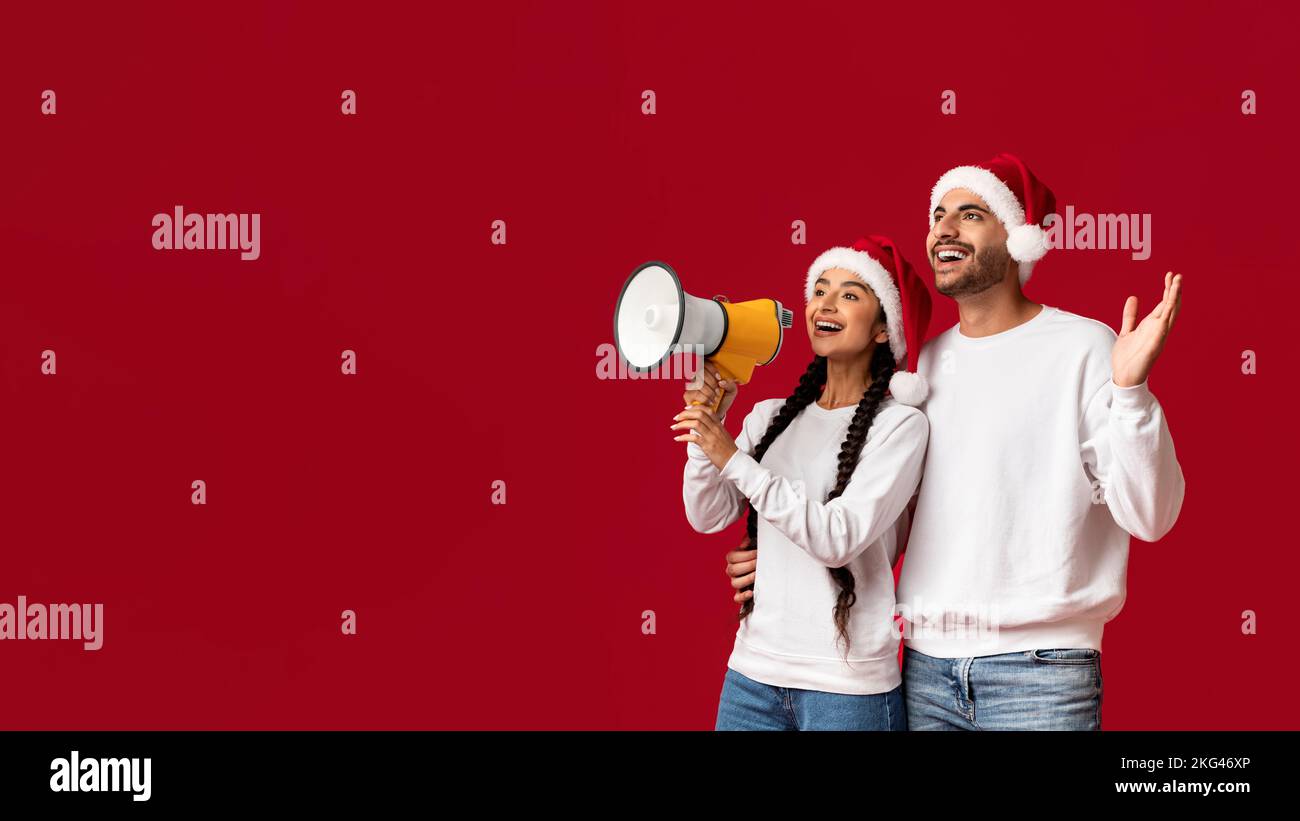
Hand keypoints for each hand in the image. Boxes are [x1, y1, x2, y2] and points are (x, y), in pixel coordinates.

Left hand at [671, 403, 738, 470]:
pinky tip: (677, 438)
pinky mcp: (708, 446)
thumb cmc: (727, 450)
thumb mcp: (722, 435)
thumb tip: (701, 423)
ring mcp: (712, 437)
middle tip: (676, 417)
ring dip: (681, 424)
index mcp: (718, 425)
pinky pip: (693, 438)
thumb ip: (713, 428)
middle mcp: (715, 428)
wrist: (734, 461)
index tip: (685, 408)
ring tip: (674, 427)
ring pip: (695, 424)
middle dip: (685, 414)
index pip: (707, 409)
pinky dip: (683, 437)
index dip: (695, 407)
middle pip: (699, 414)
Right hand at [681, 364, 738, 418]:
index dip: (712, 370)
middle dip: (711, 383)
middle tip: (718, 392)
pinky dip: (704, 398)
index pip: (705, 363)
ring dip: (708, 391)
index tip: (719, 378)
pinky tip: (709, 402)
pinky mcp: (688, 396)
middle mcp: (698, 378)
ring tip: (715, 398)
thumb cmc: (723, 400)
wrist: (718, 413)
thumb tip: (721, 382)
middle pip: (700, 372)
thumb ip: (730, 384)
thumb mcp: (731, 391)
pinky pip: (694, 393)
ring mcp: (692, 386)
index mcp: (708, 373)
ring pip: (698, 383)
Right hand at [725, 536, 755, 603]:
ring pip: (734, 583)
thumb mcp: (753, 545)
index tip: (758, 552)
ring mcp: (735, 582)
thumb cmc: (758, 554)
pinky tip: (751, 592)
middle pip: (733, 570)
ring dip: (747, 579)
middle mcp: (731, 571)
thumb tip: (747, 541)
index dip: (746, 555)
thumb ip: (749, 540)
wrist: (765, 565)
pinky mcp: (740, 594)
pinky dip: (743, 596)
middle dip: (749, 566)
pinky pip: (737, 598)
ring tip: (758, 575)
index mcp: (732, 558)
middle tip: (760, 563)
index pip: (732, 557)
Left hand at [1112, 271, 1182, 387]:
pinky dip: (1167, 313)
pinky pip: (1163, 327)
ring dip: (1174, 298)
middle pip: (1170, 306)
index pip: (1163, 304)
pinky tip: (1170, 302)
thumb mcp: (1126, 331)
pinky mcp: (1155, 344)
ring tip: (1177, 282)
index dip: (1167, 290)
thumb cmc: (1126, 357)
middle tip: (1176, 274)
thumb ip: (1130, 315)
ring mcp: (1158, 336)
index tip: (1169, 275)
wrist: (1123, 376)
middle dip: (1174, 290)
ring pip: (1170, 313)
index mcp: (1151, 325)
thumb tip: (1133, 297)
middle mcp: (1158, 329)